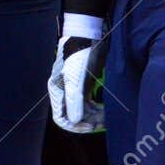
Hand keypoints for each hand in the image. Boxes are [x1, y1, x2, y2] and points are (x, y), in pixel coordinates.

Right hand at [48, 12, 106, 131]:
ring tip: (106, 116)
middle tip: (103, 122)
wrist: (88, 37)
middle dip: (88, 121)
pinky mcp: (84, 86)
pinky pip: (89, 104)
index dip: (75, 126)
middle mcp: (64, 92)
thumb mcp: (76, 79)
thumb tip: (74, 122)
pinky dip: (97, 109)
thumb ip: (74, 101)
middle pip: (74, 116)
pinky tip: (105, 110)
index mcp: (57, 91)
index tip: (91, 127)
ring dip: (94, 116)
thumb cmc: (78, 56)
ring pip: (83, 112)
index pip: (62, 118)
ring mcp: (74, 90)